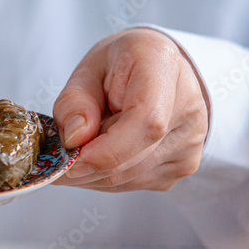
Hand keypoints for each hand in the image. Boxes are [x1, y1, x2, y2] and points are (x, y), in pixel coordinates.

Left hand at [52, 28, 208, 191]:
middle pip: (136, 156)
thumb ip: (74, 102)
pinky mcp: (185, 165)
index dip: (108, 150)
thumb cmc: (118, 67)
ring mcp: (192, 140)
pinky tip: (97, 157)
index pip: (147, 121)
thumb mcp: (86, 71)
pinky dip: (105, 178)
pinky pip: (135, 183)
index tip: (73, 159)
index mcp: (162, 65)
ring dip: (91, 176)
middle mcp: (189, 105)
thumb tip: (75, 139)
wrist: (155, 70)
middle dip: (87, 167)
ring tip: (74, 154)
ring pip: (131, 177)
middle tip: (55, 162)